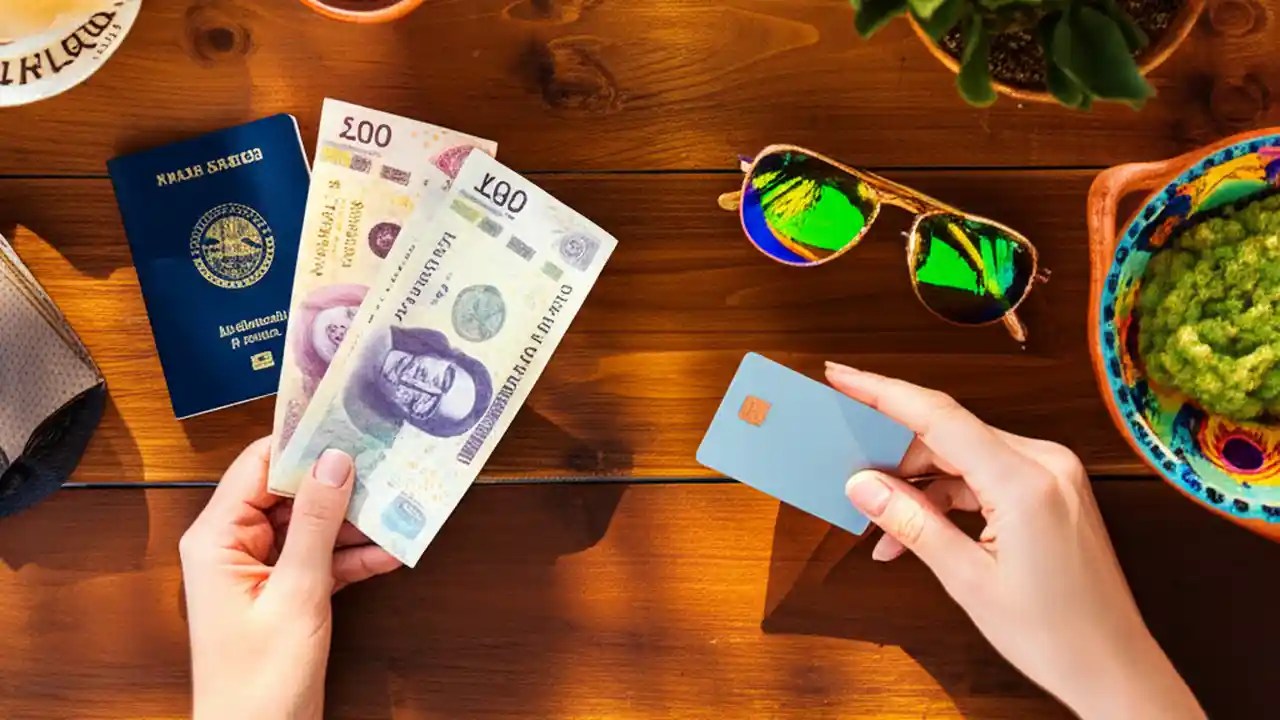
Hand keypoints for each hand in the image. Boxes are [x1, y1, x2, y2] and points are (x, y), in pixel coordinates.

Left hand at [179, 438, 400, 719]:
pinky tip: (393, 547)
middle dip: (340, 479)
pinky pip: (322, 557)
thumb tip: (335, 461)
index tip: (348, 420)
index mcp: (217, 538)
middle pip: (290, 490)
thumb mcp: (296, 594)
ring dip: (356, 519)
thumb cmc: (258, 682)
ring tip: (401, 501)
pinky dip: (355, 554)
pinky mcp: (284, 592)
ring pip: (312, 523)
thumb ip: (318, 525)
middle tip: (388, 458)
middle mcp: (234, 545)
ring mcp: (261, 569)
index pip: (259, 465)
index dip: (303, 440)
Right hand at [827, 363, 1203, 719]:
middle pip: (949, 434)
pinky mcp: (1052, 488)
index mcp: (1026, 481)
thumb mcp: (967, 580)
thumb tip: (861, 484)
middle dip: (894, 454)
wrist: (1114, 667)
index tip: (841, 376)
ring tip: (878, 522)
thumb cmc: (1055, 634)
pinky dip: (949, 498)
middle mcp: (1045, 463)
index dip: (882, 391)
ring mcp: (1052, 473)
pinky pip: (985, 476)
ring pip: (963, 456)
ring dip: (919, 484)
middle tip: (847, 471)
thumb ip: (911, 523)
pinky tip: (916, 529)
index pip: (939, 417)